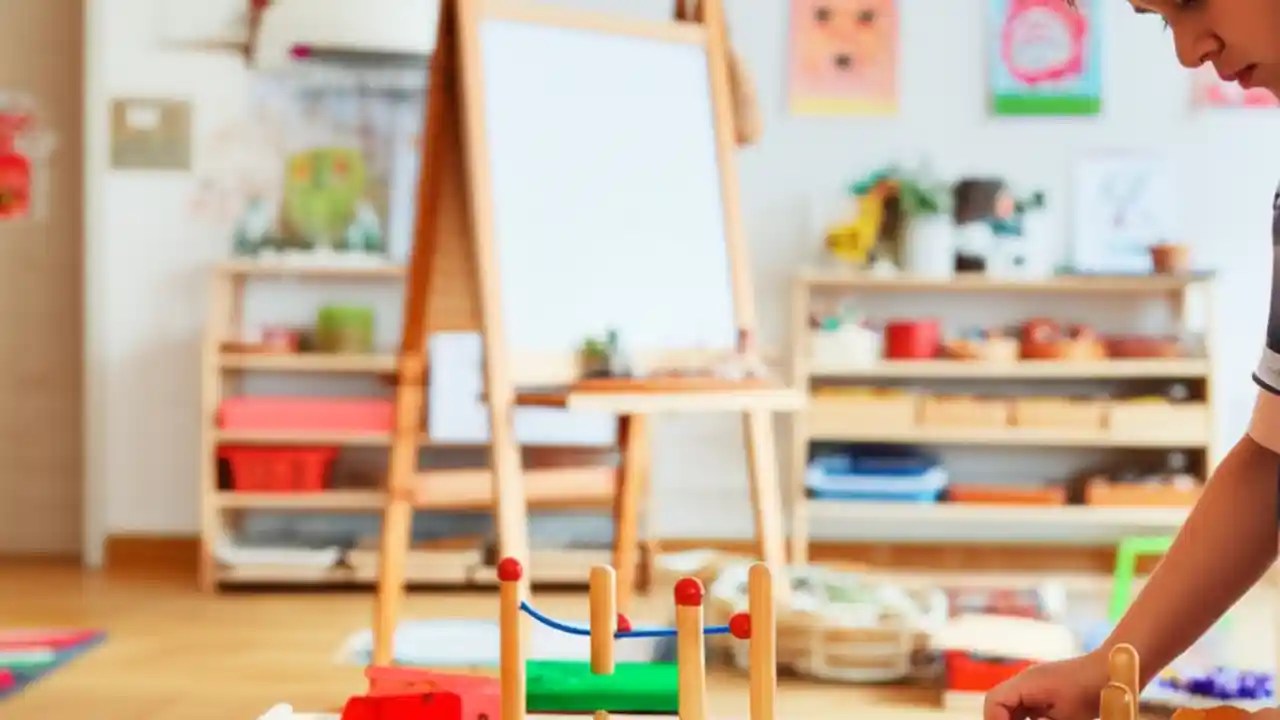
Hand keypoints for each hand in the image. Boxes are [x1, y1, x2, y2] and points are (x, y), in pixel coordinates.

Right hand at [984, 651, 1112, 719]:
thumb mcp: (1066, 718)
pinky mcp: (1042, 691)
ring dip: (1011, 719)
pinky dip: (1023, 719)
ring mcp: (1032, 685)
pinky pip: (1023, 707)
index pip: (994, 701)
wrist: (1110, 671)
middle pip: (997, 704)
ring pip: (1008, 706)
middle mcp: (1023, 682)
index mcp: (1025, 684)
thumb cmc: (1090, 692)